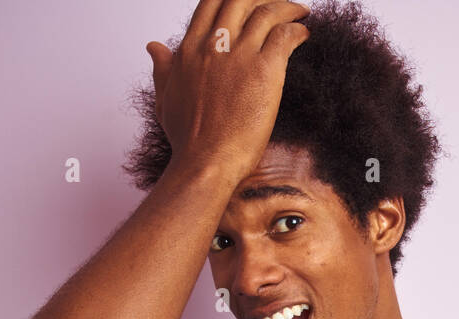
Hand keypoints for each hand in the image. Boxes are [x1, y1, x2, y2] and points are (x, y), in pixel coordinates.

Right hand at [146, 0, 309, 180]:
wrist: (206, 163)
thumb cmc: (188, 141)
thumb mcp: (166, 99)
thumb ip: (163, 68)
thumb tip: (154, 46)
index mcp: (189, 50)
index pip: (211, 3)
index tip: (248, 3)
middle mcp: (212, 45)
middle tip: (277, 5)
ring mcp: (238, 55)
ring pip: (266, 11)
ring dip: (286, 7)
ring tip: (299, 12)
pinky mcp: (264, 70)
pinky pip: (285, 35)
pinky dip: (297, 28)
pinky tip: (304, 32)